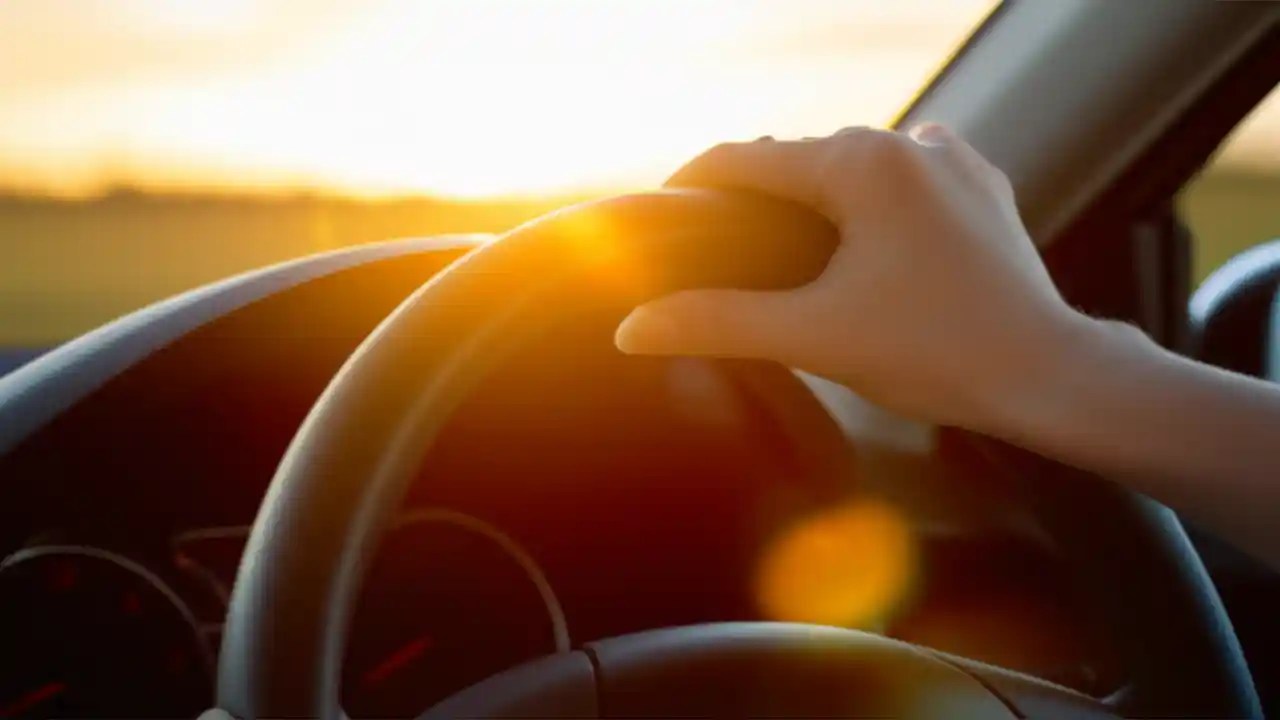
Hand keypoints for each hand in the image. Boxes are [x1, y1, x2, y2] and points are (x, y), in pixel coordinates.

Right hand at [615, 125, 1089, 434]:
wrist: (1048, 376)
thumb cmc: (935, 354)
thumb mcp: (813, 337)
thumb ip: (717, 323)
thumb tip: (632, 328)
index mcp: (861, 162)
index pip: (744, 159)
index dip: (691, 187)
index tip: (660, 219)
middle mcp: (908, 142)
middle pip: (798, 162)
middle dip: (754, 200)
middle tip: (715, 249)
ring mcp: (952, 160)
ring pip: (852, 169)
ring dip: (813, 203)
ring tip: (783, 253)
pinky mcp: (979, 188)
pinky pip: (901, 182)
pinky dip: (868, 206)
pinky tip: (859, 248)